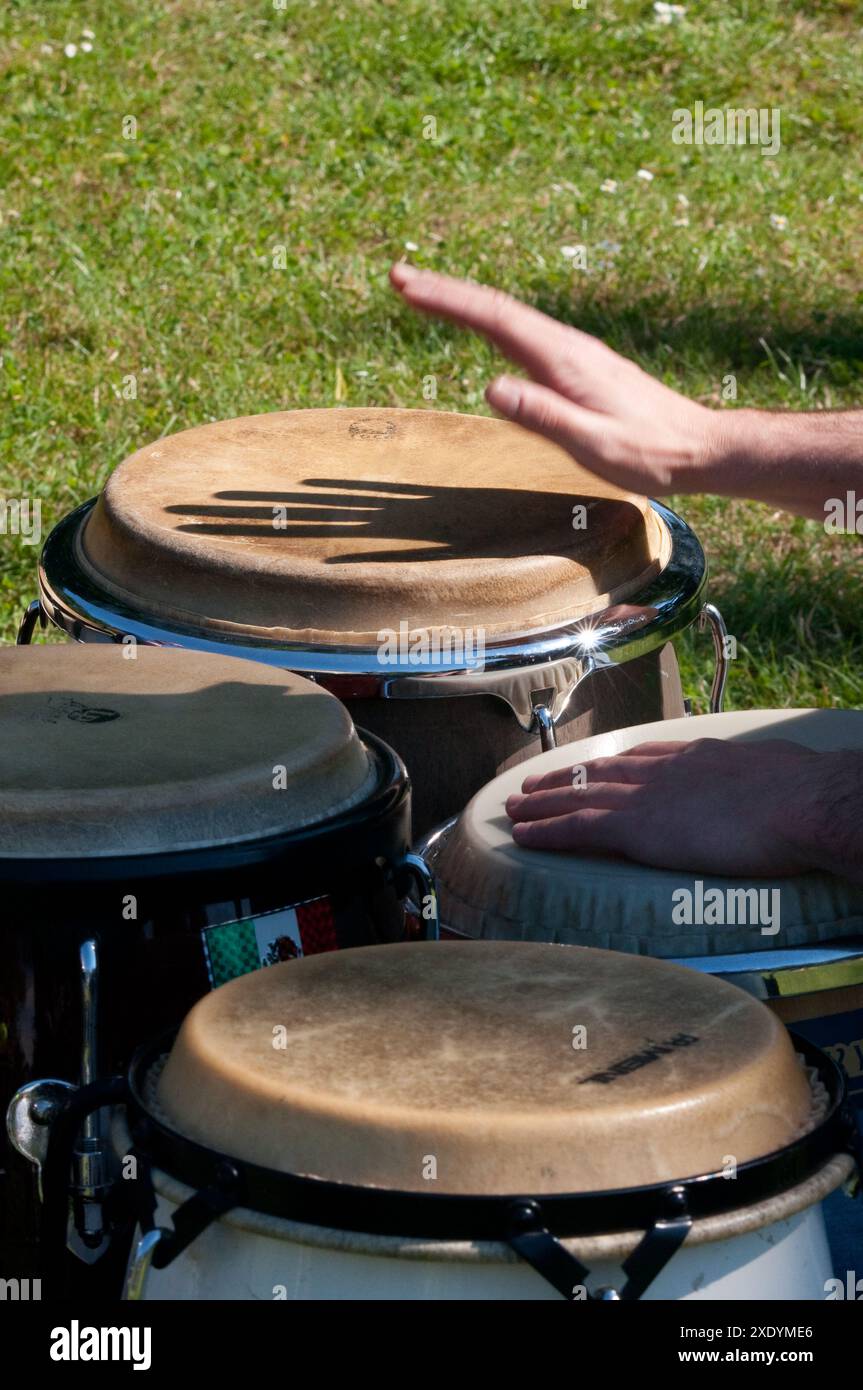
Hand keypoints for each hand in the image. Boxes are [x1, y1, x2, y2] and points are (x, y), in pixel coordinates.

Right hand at [389, 263, 715, 495]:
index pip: (495, 320)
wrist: (699, 447)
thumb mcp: (593, 444)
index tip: (406, 285)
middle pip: (497, 309)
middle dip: (445, 292)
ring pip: (510, 317)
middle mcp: (568, 346)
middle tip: (399, 277)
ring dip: (465, 303)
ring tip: (425, 294)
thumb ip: (543, 415)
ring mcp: (575, 353)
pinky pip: (524, 333)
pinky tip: (483, 326)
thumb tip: (491, 387)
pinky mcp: (580, 365)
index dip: (447, 300)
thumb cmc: (648, 453)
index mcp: (565, 360)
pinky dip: (491, 321)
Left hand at [504, 739, 846, 878]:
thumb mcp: (780, 773)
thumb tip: (780, 786)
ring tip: (514, 806)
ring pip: (578, 794)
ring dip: (542, 801)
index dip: (609, 764)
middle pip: (599, 771)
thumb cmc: (805, 796)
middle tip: (532, 784)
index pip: (641, 758)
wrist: (803, 804)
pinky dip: (547, 829)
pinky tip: (523, 833)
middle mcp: (664, 769)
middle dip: (563, 778)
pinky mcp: (638, 827)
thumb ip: (763, 780)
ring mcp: (647, 795)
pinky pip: (578, 826)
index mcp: (699, 756)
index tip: (591, 768)